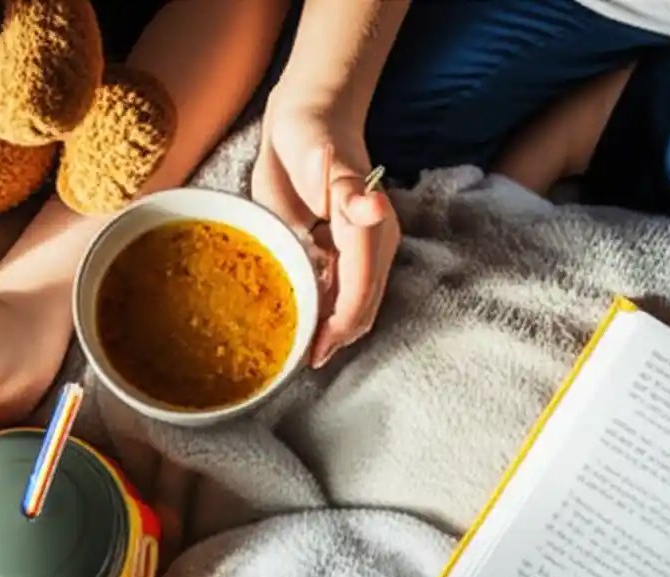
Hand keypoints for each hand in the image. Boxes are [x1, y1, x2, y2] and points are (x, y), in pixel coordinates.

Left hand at [251, 92, 400, 367]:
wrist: (306, 121)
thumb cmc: (312, 137)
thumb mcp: (324, 159)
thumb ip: (348, 192)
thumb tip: (373, 210)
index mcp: (370, 229)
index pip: (359, 293)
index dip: (339, 326)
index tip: (313, 352)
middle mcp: (370, 246)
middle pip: (361, 308)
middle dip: (335, 339)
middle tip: (300, 362)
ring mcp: (358, 251)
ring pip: (352, 307)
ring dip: (329, 332)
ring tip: (296, 354)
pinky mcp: (342, 252)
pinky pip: (337, 294)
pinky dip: (321, 315)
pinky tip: (296, 327)